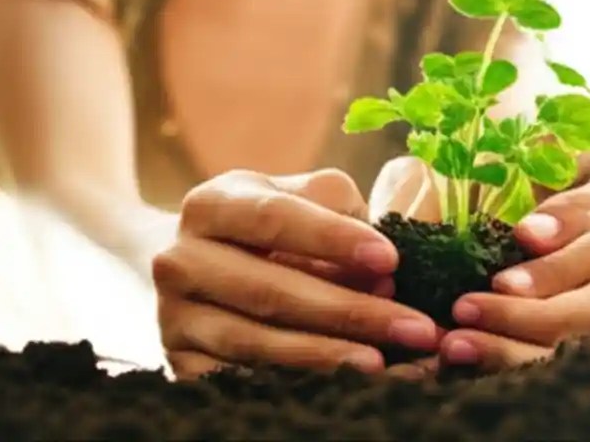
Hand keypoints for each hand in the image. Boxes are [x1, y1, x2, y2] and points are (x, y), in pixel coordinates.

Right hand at [154, 168, 439, 378]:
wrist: (200, 267)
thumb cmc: (279, 224)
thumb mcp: (309, 200)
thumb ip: (350, 214)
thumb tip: (391, 258)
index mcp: (213, 203)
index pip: (275, 217)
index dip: (334, 239)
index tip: (391, 260)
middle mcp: (180, 258)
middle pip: (270, 289)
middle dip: (351, 312)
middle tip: (415, 329)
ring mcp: (174, 315)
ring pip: (255, 342)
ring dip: (326, 356)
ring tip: (384, 363)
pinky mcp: (179, 362)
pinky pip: (238, 380)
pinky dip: (293, 385)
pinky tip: (340, 388)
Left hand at [413, 151, 589, 372]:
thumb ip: (563, 255)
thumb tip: (509, 276)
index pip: (555, 317)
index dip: (506, 314)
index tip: (462, 304)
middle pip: (546, 358)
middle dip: (492, 351)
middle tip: (445, 342)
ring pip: (547, 378)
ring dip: (495, 371)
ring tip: (448, 360)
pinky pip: (552, 384)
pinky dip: (511, 378)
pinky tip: (474, 369)